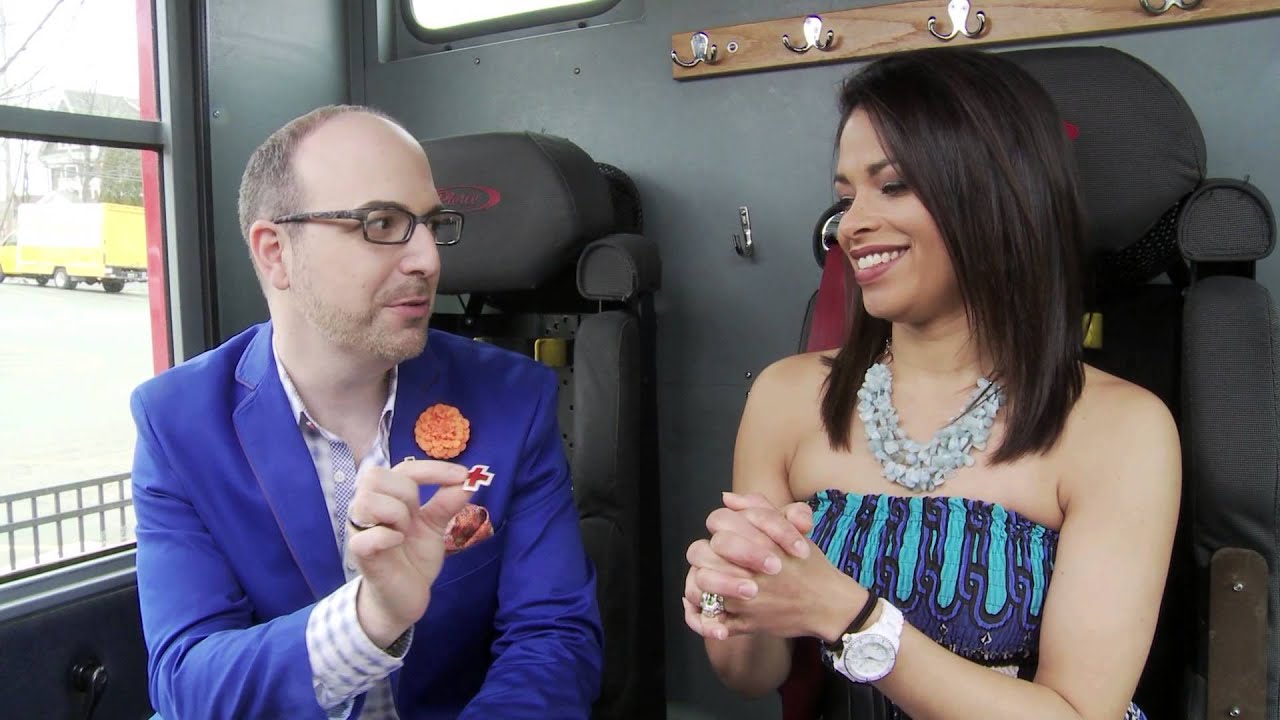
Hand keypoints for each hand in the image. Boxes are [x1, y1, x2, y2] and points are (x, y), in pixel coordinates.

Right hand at [348, 459, 470, 646]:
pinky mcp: (360, 555)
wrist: (406, 597)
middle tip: (417, 517)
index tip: (462, 476)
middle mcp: (368, 509)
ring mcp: (360, 531)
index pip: (404, 468)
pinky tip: (398, 542)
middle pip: (376, 477)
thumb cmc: (414, 557)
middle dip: (406, 492)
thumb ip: (446, 503)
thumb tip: (468, 480)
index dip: (433, 469)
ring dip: (395, 512)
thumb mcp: (435, 526)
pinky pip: (364, 538)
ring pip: (366, 500)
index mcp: (387, 496)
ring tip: (405, 532)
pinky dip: (385, 536)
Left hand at [684, 492, 855, 640]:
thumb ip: (759, 507)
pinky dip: (708, 618)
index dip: (720, 526)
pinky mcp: (745, 623)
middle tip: (719, 559)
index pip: (718, 521)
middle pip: (701, 552)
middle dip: (707, 553)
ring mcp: (745, 598)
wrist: (829, 604)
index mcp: (760, 540)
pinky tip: (717, 608)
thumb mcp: (791, 528)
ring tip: (715, 582)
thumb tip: (727, 498)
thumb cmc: (808, 565)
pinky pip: (711, 620)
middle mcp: (749, 568)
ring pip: (701, 584)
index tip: (730, 535)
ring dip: (703, 581)